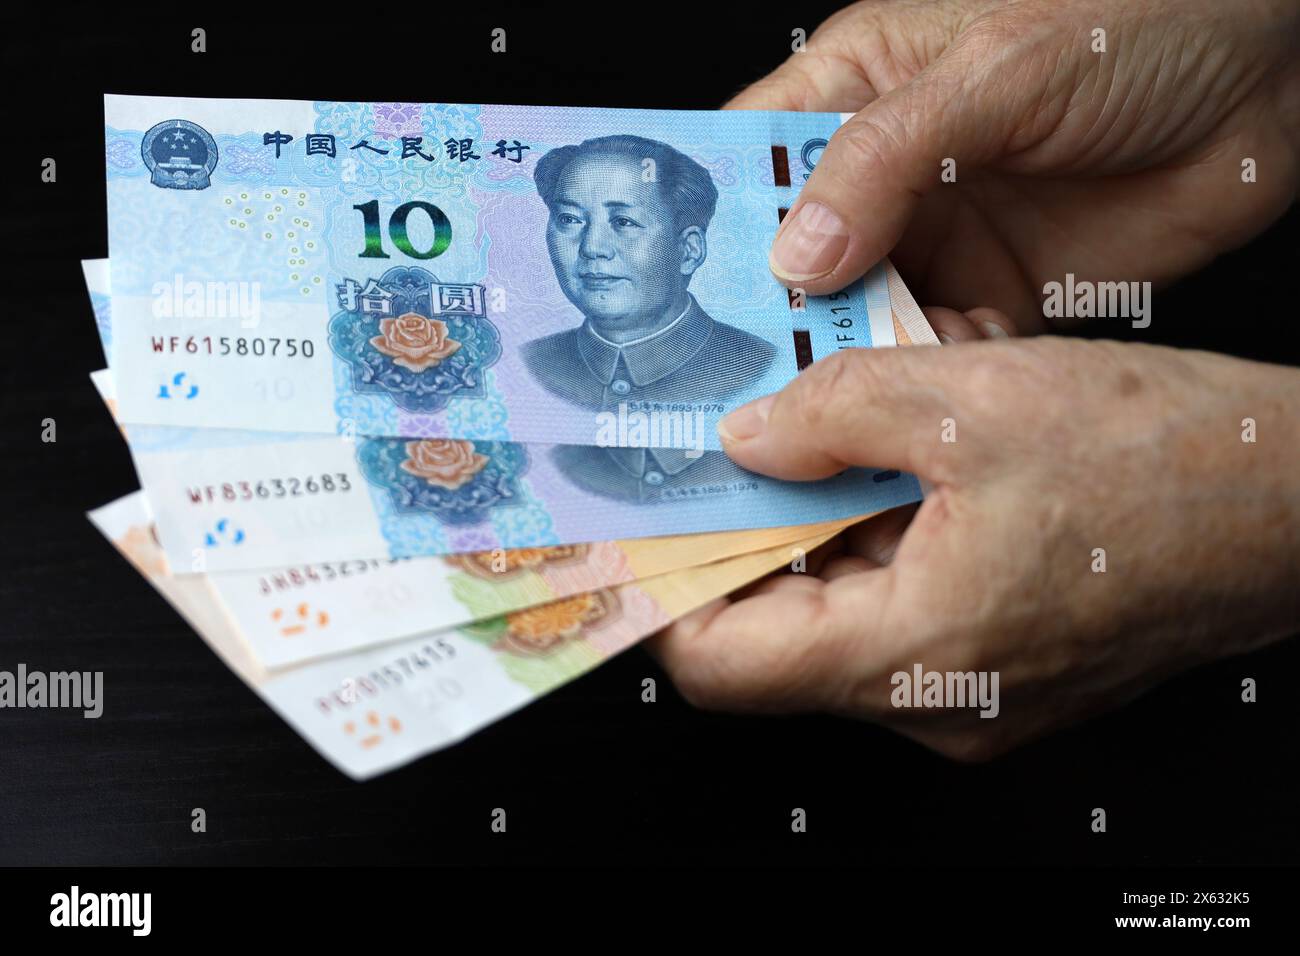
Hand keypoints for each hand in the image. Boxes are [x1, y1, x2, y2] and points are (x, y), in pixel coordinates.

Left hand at [648, 336, 1299, 758]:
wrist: (1297, 503)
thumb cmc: (1170, 463)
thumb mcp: (973, 398)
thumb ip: (832, 410)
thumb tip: (746, 436)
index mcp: (914, 655)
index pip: (724, 665)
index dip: (666, 595)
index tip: (640, 532)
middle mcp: (934, 703)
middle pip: (778, 632)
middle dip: (754, 532)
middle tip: (741, 445)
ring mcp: (970, 696)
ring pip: (842, 612)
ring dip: (828, 521)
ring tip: (852, 433)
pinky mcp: (1001, 668)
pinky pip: (901, 608)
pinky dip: (885, 534)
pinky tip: (913, 459)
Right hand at [731, 0, 1299, 330]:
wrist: (1272, 75)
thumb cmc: (1137, 20)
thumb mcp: (996, 71)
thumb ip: (886, 159)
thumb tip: (796, 255)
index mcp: (855, 92)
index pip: (751, 164)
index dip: (711, 230)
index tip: (677, 300)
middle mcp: (885, 176)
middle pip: (795, 263)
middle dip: (782, 318)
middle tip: (758, 378)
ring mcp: (940, 238)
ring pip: (864, 319)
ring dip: (863, 357)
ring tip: (865, 383)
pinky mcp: (998, 292)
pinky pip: (941, 351)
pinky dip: (940, 372)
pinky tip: (957, 369)